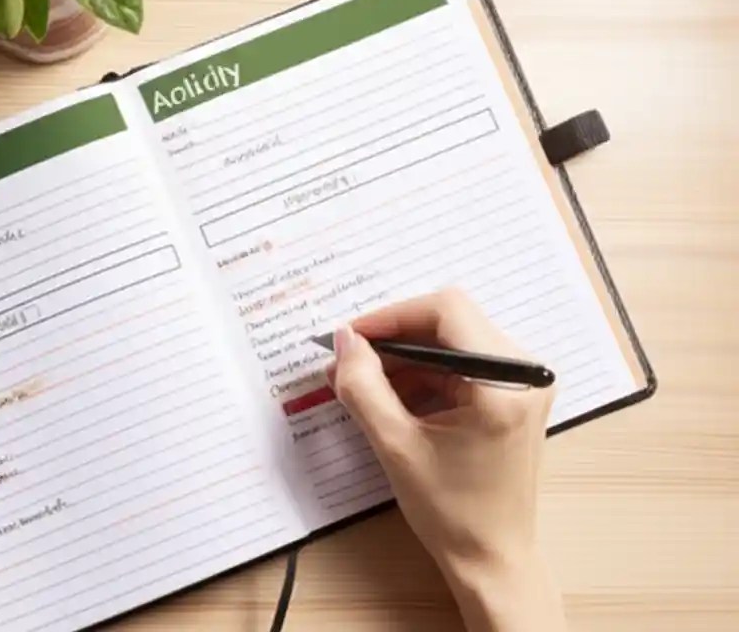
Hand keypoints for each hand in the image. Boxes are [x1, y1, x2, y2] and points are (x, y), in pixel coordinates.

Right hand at [329, 289, 564, 631]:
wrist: (491, 559)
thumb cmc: (451, 512)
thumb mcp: (395, 445)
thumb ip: (364, 386)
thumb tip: (344, 339)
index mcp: (506, 382)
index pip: (447, 310)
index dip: (391, 316)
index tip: (351, 338)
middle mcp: (525, 372)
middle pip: (450, 321)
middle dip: (395, 338)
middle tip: (350, 362)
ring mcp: (522, 383)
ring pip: (452, 340)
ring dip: (405, 358)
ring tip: (363, 384)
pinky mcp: (512, 396)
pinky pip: (460, 364)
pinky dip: (423, 374)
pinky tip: (391, 398)